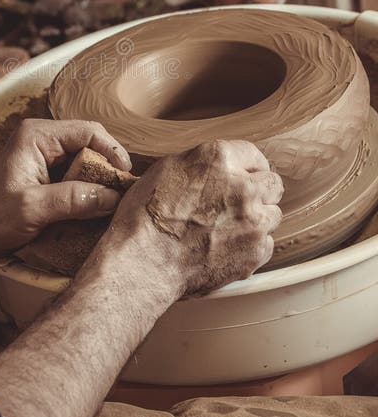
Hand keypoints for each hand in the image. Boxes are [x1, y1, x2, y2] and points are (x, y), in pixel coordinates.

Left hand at [0, 119, 131, 256]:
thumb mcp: (32, 209)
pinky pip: (75, 171)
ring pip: (84, 157)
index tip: (125, 177)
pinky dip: (88, 185)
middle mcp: (42, 138)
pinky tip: (97, 203)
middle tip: (123, 191)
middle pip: (90, 142)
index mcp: (37, 136)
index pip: (89, 131)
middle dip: (109, 165)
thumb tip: (112, 197)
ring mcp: (42, 153)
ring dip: (100, 177)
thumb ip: (72, 200)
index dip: (112, 151)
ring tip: (115, 198)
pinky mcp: (44, 171)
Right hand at [96, 140, 282, 304]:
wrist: (145, 262)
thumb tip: (220, 168)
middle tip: (237, 203)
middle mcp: (244, 187)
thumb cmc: (146, 216)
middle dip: (259, 191)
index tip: (243, 176)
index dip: (247, 167)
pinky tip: (225, 247)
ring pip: (273, 215)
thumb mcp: (167, 169)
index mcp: (219, 159)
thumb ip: (204, 164)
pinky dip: (251, 246)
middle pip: (273, 184)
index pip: (253, 154)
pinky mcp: (256, 252)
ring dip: (257, 219)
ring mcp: (254, 222)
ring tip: (228, 228)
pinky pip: (266, 244)